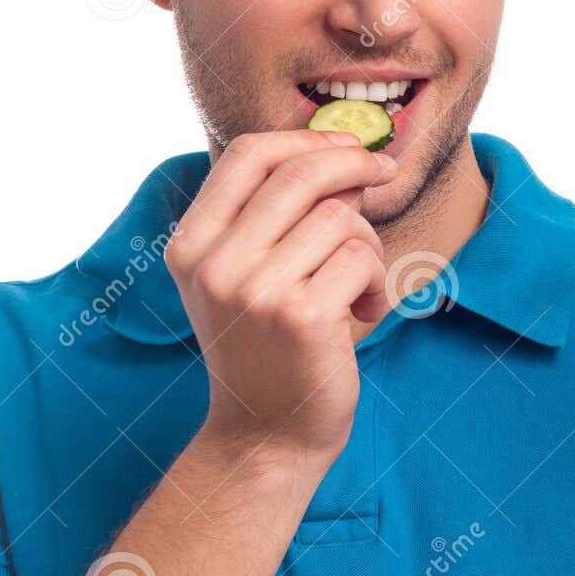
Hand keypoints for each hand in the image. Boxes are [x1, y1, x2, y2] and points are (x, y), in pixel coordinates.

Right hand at [164, 130, 397, 468]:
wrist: (266, 437)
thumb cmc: (267, 348)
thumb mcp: (242, 276)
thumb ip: (273, 216)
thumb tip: (344, 156)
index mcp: (190, 244)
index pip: (248, 154)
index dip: (307, 138)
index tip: (348, 145)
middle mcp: (214, 264)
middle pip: (301, 175)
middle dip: (355, 166)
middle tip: (384, 176)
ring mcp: (255, 291)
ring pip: (341, 218)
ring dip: (365, 245)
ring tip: (354, 284)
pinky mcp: (302, 317)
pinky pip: (362, 258)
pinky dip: (375, 283)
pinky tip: (362, 313)